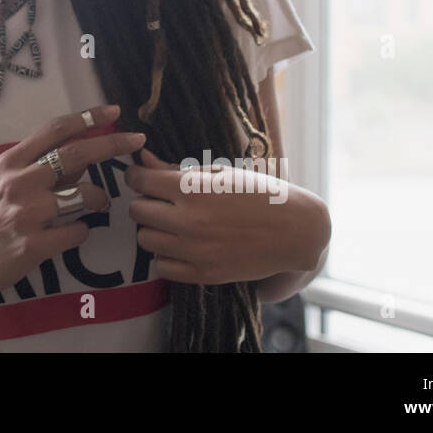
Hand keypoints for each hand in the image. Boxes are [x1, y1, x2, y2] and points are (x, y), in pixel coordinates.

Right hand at [0, 105, 146, 304]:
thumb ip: (35, 168)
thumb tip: (76, 162)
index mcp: (11, 161)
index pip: (55, 130)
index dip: (88, 118)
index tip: (114, 112)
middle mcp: (19, 181)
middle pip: (76, 154)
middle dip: (112, 144)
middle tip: (137, 140)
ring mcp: (27, 213)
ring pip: (83, 195)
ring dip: (99, 198)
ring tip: (99, 205)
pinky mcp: (33, 244)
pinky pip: (77, 232)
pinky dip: (81, 231)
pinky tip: (71, 234)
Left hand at [126, 148, 327, 285]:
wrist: (295, 231)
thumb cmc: (259, 194)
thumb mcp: (220, 173)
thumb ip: (175, 169)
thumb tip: (143, 159)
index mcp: (193, 189)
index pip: (139, 181)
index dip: (137, 177)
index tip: (143, 179)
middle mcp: (189, 220)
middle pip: (137, 211)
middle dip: (144, 202)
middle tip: (160, 201)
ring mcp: (196, 250)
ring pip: (145, 240)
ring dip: (153, 229)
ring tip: (171, 223)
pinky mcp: (204, 274)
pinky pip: (162, 267)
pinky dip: (166, 256)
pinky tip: (180, 245)